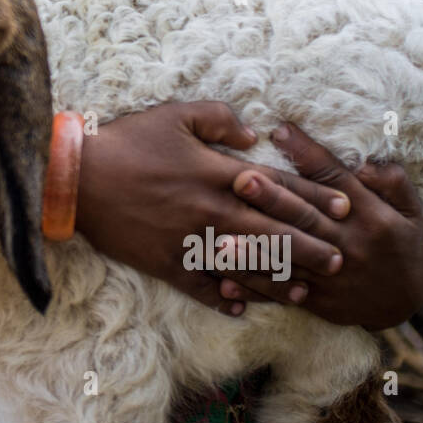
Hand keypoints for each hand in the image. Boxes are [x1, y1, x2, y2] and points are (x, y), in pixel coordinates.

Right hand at [75, 102, 348, 316]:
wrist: (78, 178)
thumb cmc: (126, 141)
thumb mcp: (174, 115)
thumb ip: (218, 118)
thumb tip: (251, 132)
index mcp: (217, 173)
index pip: (278, 188)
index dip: (313, 198)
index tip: (344, 209)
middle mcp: (211, 211)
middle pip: (273, 234)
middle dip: (310, 248)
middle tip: (341, 260)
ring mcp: (190, 241)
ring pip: (245, 267)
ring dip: (277, 280)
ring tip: (304, 292)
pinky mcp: (165, 262)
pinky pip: (201, 286)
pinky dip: (222, 297)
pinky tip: (240, 307)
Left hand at [218, 121, 422, 329]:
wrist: (405, 303)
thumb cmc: (400, 244)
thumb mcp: (409, 209)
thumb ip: (391, 181)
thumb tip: (365, 163)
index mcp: (370, 215)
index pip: (334, 179)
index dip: (308, 154)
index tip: (281, 131)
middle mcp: (347, 244)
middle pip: (305, 217)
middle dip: (272, 198)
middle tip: (241, 178)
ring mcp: (329, 276)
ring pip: (287, 260)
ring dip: (253, 249)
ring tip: (221, 235)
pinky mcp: (317, 300)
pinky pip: (281, 294)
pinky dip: (253, 289)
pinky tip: (225, 282)